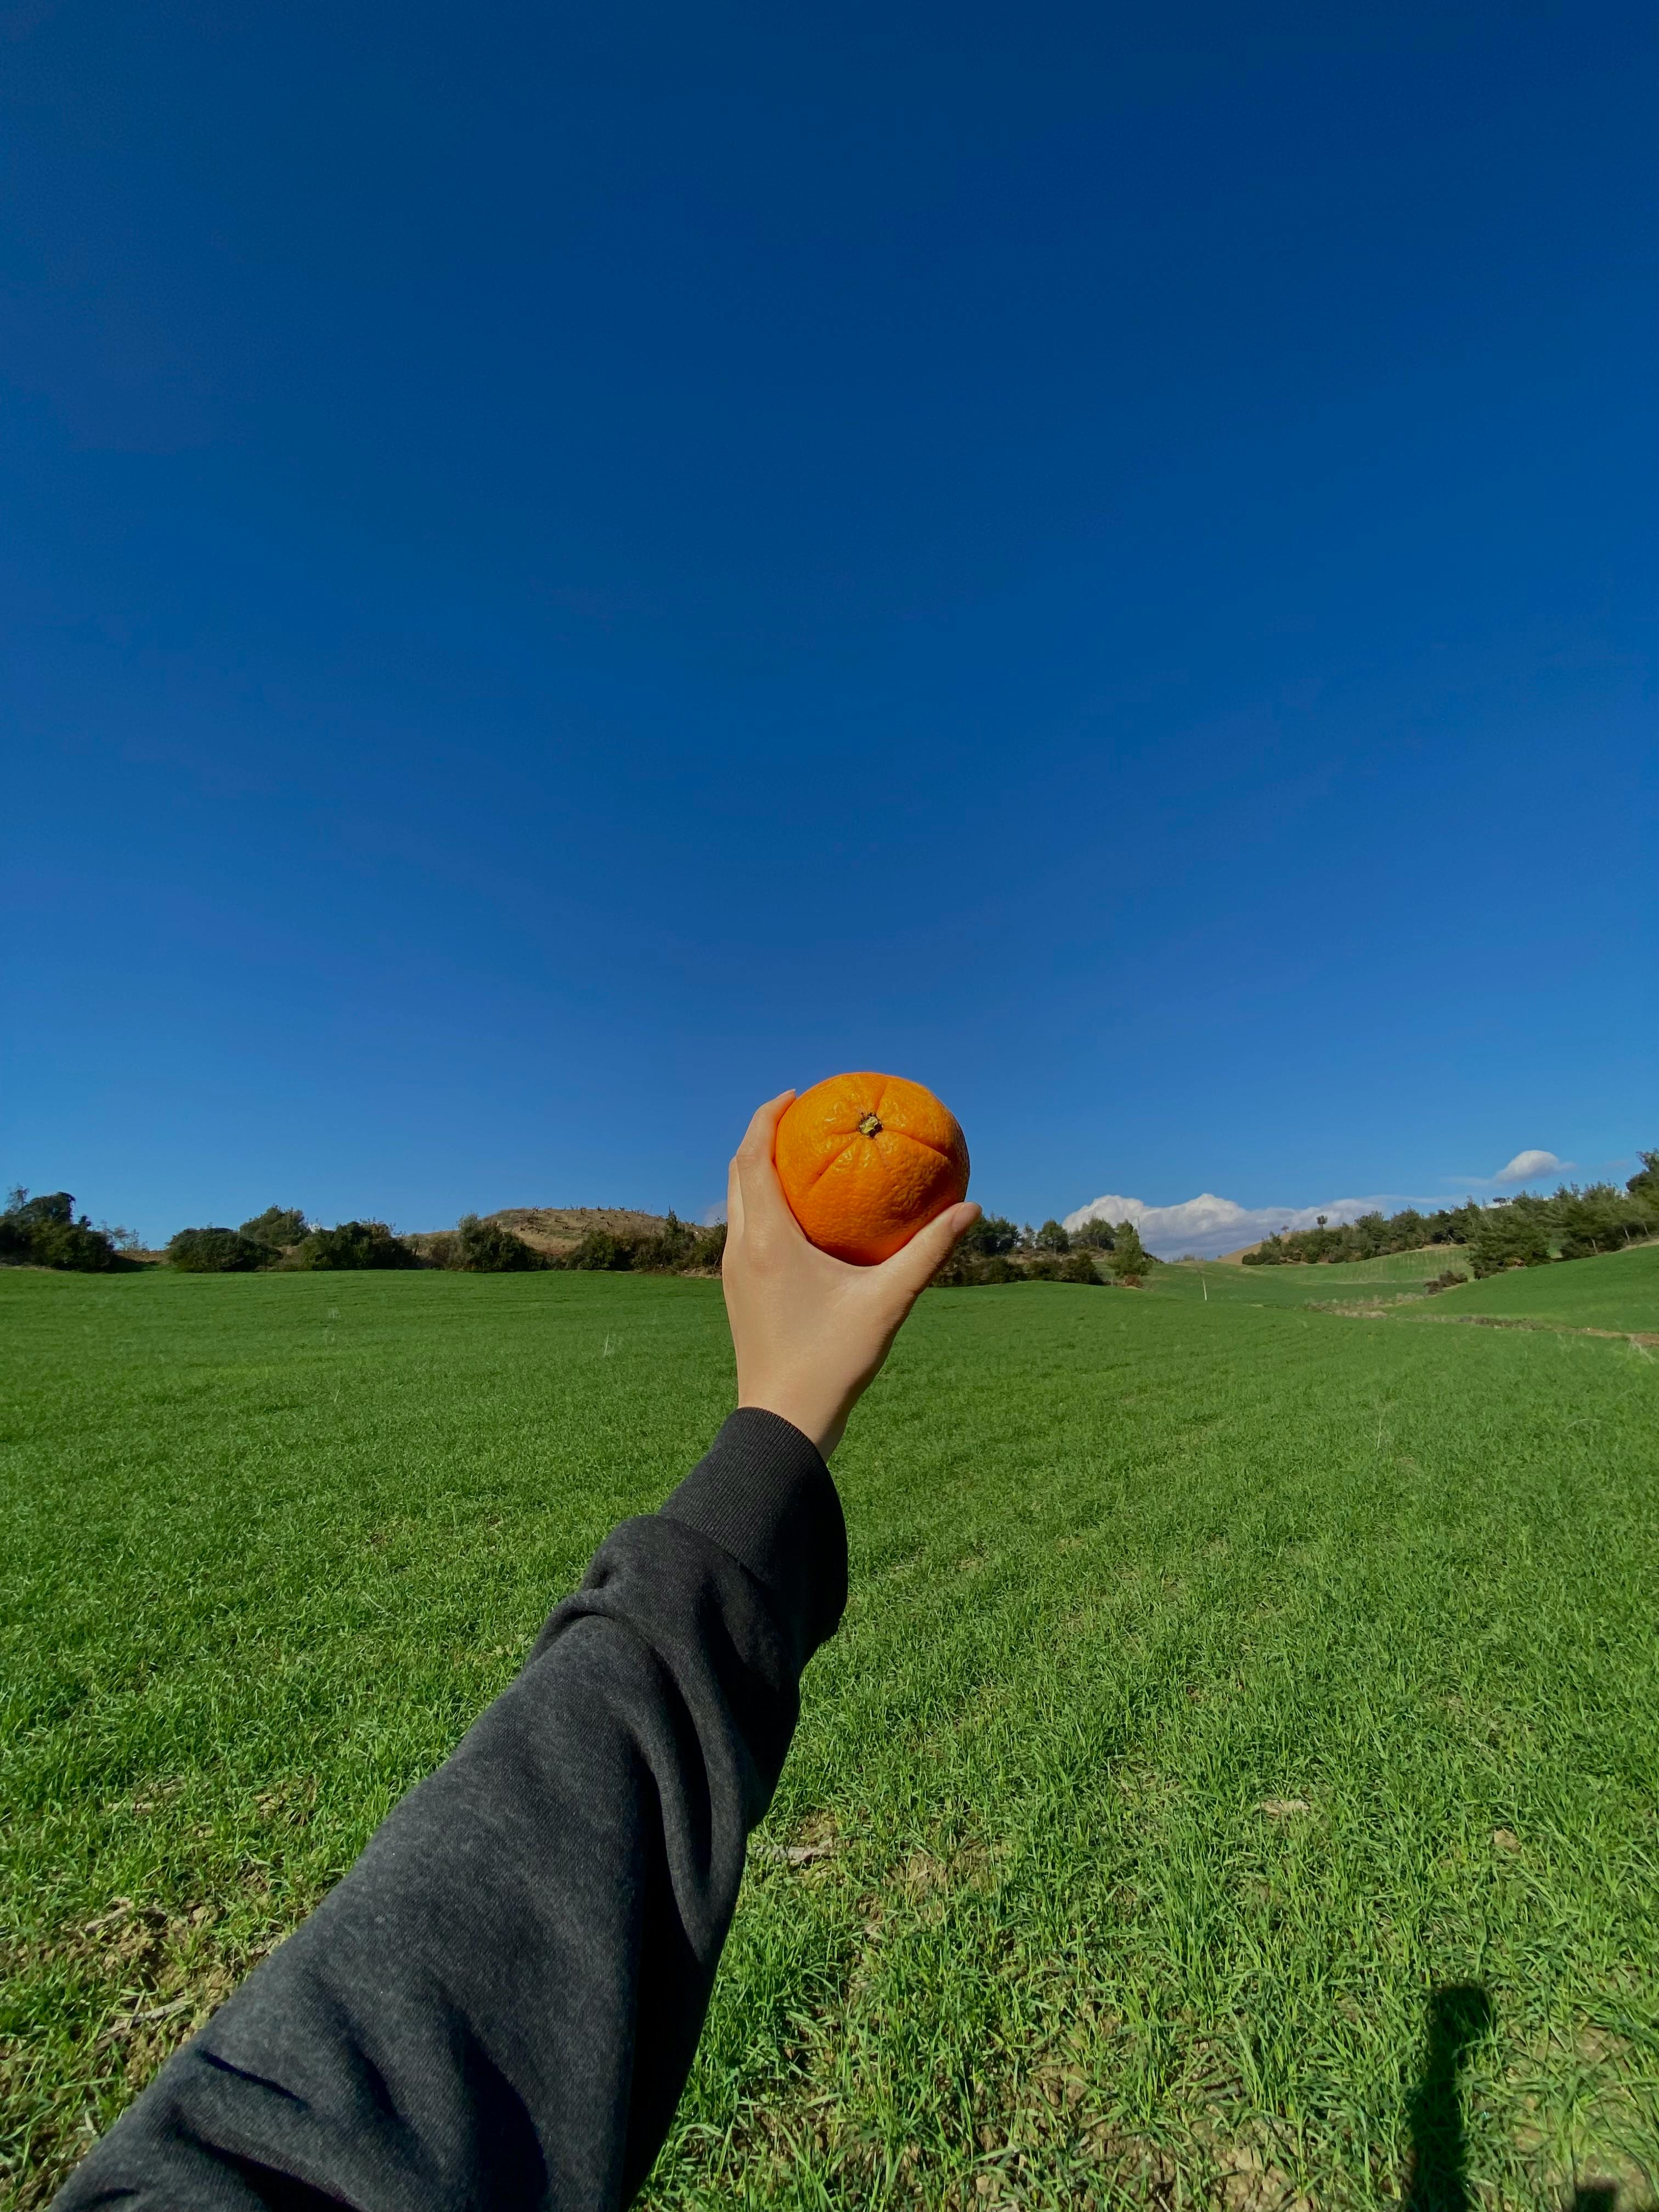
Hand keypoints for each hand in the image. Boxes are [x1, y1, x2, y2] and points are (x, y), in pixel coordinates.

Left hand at [721, 1091, 980, 1458]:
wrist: (783, 1422)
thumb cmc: (833, 1361)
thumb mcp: (888, 1302)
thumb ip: (928, 1252)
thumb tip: (971, 1208)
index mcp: (765, 1240)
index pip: (752, 1158)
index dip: (767, 1118)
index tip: (796, 1095)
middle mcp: (740, 1248)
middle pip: (737, 1174)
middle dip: (761, 1138)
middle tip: (800, 1119)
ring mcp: (734, 1272)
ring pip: (738, 1204)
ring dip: (759, 1173)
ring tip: (800, 1160)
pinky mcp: (739, 1292)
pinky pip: (746, 1231)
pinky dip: (765, 1207)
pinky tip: (803, 1220)